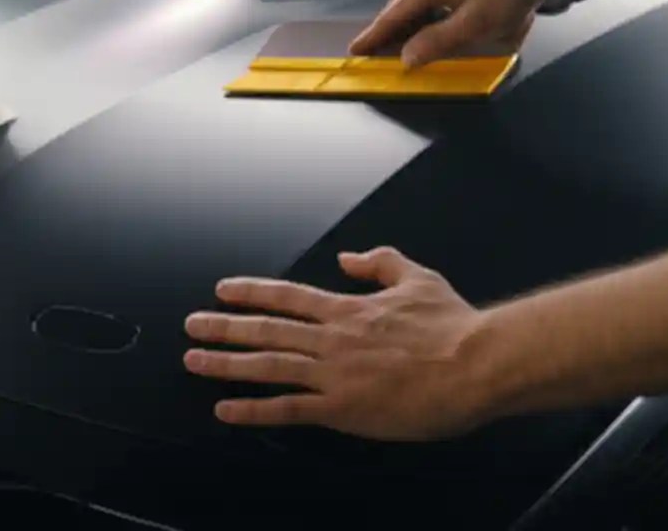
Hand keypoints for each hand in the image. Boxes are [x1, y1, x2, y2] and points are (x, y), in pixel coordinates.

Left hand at [184, 247, 491, 440]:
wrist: (475, 364)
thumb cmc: (452, 325)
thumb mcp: (417, 277)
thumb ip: (380, 263)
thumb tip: (350, 257)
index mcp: (349, 309)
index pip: (288, 296)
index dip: (251, 292)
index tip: (223, 291)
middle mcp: (333, 338)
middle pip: (266, 329)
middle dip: (224, 328)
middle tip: (192, 326)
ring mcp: (333, 374)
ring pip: (267, 365)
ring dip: (226, 364)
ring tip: (194, 361)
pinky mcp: (342, 409)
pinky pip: (287, 409)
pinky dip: (253, 409)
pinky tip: (226, 410)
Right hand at [348, 0, 581, 67]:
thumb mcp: (473, 27)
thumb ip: (436, 42)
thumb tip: (405, 56)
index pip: (393, 14)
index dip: (374, 35)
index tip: (356, 50)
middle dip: (388, 23)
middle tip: (380, 47)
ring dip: (406, 14)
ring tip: (406, 36)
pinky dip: (424, 6)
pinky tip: (436, 18)